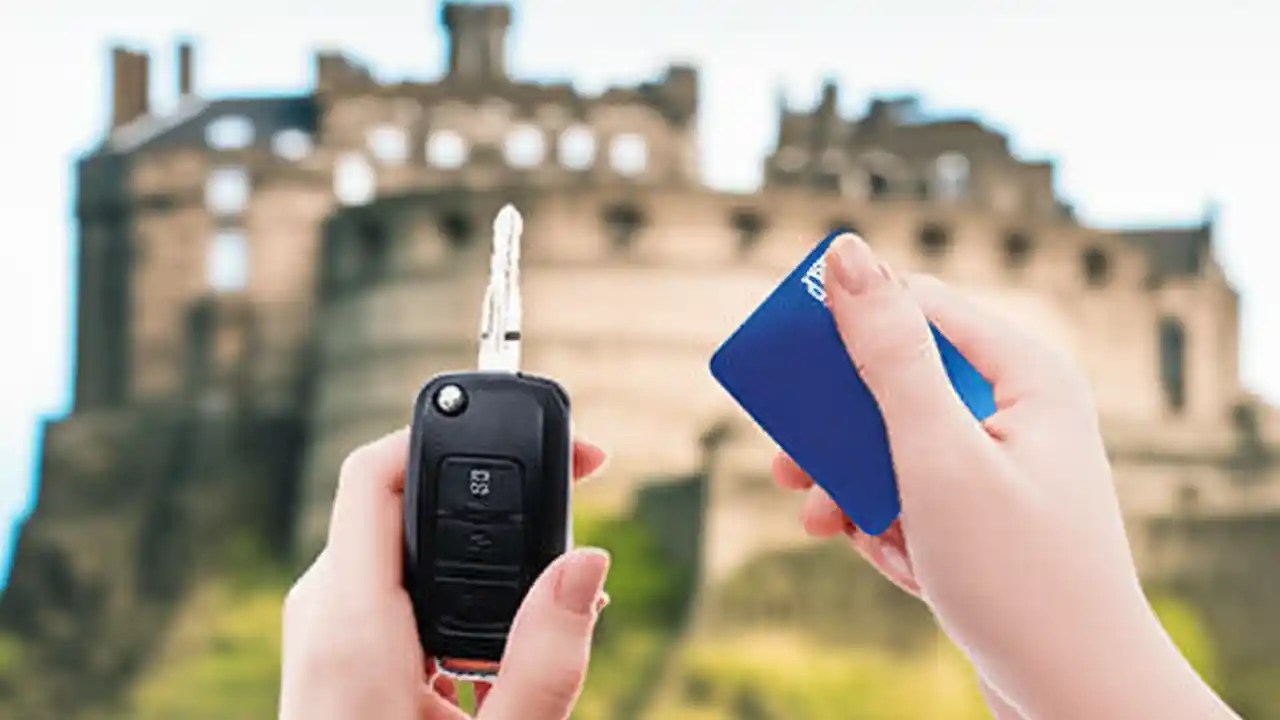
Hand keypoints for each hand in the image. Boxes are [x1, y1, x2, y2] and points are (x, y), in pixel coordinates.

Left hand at [280, 428, 609, 719]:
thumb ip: (545, 663)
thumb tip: (588, 563)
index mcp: (351, 628)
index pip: (376, 473)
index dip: (448, 430)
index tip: (530, 434)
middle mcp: (325, 613)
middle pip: (402, 501)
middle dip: (488, 491)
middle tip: (570, 489)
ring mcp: (325, 631)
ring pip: (404, 543)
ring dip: (479, 542)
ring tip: (553, 572)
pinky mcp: (336, 649)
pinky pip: (395, 583)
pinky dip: (457, 581)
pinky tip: (509, 618)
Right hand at [772, 233, 1236, 718]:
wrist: (1078, 702)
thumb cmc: (1021, 575)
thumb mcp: (938, 456)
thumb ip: (890, 355)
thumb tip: (848, 256)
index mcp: (1025, 374)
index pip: (917, 305)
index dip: (846, 323)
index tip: (787, 360)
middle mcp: (1017, 411)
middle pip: (897, 381)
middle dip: (840, 428)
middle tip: (788, 464)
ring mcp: (1000, 468)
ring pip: (895, 446)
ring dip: (853, 485)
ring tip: (822, 523)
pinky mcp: (983, 519)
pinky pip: (912, 498)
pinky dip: (887, 527)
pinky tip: (893, 563)